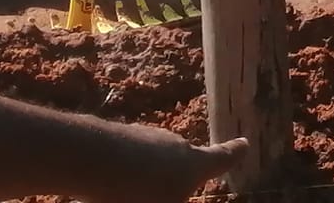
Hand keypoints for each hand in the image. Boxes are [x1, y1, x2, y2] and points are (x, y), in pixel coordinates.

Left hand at [107, 124, 247, 202]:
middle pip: (183, 159)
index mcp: (195, 164)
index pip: (223, 158)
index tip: (244, 144)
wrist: (90, 157)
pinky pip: (124, 160)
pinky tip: (103, 190)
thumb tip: (178, 193)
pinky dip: (118, 176)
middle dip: (176, 176)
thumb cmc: (138, 191)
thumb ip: (178, 196)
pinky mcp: (116, 138)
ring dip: (143, 178)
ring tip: (126, 196)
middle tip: (163, 196)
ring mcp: (144, 137)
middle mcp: (176, 145)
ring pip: (149, 160)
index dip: (234, 153)